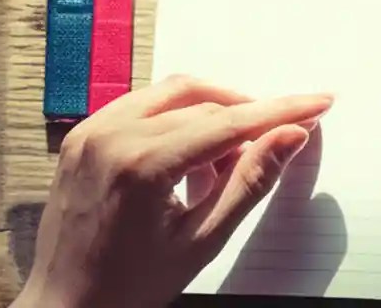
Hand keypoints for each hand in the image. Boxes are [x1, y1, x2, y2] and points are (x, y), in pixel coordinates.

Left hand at [13, 75, 332, 307]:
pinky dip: (176, 116)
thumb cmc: (129, 285)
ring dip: (213, 111)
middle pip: (203, 105)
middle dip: (246, 120)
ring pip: (173, 93)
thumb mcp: (202, 240)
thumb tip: (292, 136)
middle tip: (274, 144)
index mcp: (142, 166)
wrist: (64, 305)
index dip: (280, 111)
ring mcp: (92, 131)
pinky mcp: (83, 134)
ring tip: (225, 160)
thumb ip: (250, 182)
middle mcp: (112, 137)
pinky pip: (142, 104)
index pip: (228, 124)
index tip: (316, 102)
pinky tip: (189, 154)